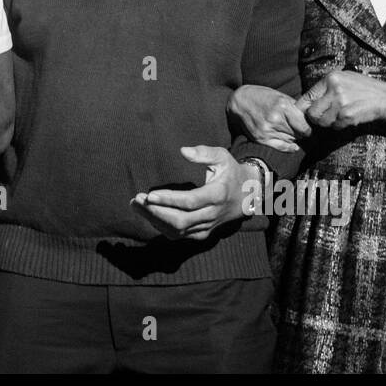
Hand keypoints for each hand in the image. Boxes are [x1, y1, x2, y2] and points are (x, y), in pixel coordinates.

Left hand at [131, 146, 258, 240]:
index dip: (169, 200)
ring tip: (136, 206)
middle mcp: (212, 214)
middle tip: (136, 200)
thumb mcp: (223, 157)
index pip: (190, 201)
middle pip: (180, 220)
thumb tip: (183, 151)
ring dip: (154, 220)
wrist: (249, 196)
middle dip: (155, 212)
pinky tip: (149, 214)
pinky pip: (180, 235)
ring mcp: (208, 226)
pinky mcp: (204, 234)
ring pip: (178, 230)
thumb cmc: (231, 172)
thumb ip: (204, 152)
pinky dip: (162, 227)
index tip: (149, 194)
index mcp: (218, 194)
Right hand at [228, 84, 309, 152]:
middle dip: (302, 132)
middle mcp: (275, 120)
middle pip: (299, 134)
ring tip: (292, 131)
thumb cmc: (262, 96)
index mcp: (283, 106)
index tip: (310, 127)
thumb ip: (295, 107)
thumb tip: (311, 118)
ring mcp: (267, 130)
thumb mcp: (280, 96)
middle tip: (301, 129)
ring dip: (294, 137)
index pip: (305, 126)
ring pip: (291, 140)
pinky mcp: (260, 138)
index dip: (309, 128)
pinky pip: (281, 147)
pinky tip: (293, 145)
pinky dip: (289, 147)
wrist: (239, 101)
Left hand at [295, 70, 385, 130]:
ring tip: (339, 116)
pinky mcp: (347, 115)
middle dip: (316, 118)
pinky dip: (339, 126)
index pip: (307, 96)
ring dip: (328, 123)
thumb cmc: (363, 88)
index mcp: (331, 78)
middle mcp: (334, 89)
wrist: (385, 97)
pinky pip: (335, 126)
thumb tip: (306, 101)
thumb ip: (326, 87)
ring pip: (322, 121)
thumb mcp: (344, 78)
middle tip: (324, 117)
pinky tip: (348, 118)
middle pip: (312, 112)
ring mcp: (340, 103)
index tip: (305, 113)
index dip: (304, 108)